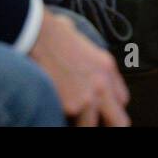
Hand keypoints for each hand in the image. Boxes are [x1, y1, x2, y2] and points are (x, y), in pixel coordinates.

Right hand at [28, 8, 129, 125]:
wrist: (36, 33)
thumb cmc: (50, 31)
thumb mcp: (77, 36)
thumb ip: (82, 48)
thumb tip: (71, 40)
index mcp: (106, 66)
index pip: (122, 100)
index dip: (109, 106)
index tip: (99, 108)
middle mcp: (102, 85)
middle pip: (119, 121)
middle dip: (106, 124)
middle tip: (90, 121)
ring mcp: (88, 98)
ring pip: (92, 126)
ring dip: (80, 123)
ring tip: (66, 115)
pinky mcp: (71, 107)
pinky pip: (70, 123)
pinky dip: (61, 120)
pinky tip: (54, 110)